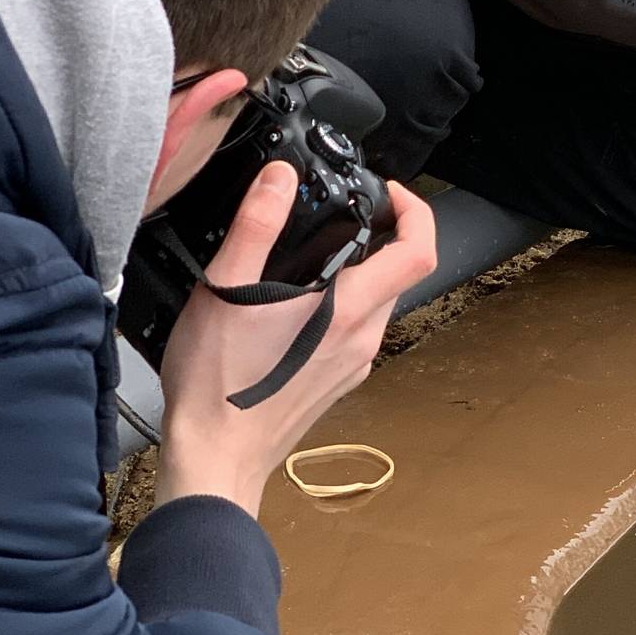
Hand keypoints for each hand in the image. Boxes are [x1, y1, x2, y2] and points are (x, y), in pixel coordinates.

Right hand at [154, 163, 437, 516]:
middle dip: (383, 236)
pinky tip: (298, 305)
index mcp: (348, 310)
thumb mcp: (224, 290)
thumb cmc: (218, 383)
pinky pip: (357, 330)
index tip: (391, 193)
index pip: (419, 250)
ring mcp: (355, 362)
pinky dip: (343, 305)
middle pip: (401, 273)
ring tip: (315, 255)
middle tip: (346, 214)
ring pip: (378, 302)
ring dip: (361, 271)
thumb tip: (280, 177)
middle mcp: (363, 337)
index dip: (416, 211)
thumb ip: (256, 226)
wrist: (216, 457)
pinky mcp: (339, 380)